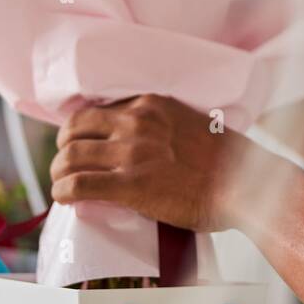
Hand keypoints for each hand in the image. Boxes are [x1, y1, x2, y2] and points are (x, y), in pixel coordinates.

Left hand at [50, 94, 271, 231]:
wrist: (245, 186)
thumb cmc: (229, 164)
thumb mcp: (192, 126)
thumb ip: (163, 129)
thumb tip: (146, 149)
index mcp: (151, 105)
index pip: (98, 109)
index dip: (83, 129)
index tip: (83, 143)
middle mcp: (136, 122)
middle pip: (75, 128)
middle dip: (64, 147)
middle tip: (66, 164)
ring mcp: (131, 153)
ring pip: (70, 156)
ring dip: (58, 173)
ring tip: (62, 185)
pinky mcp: (129, 184)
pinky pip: (78, 185)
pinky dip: (63, 192)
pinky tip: (64, 198)